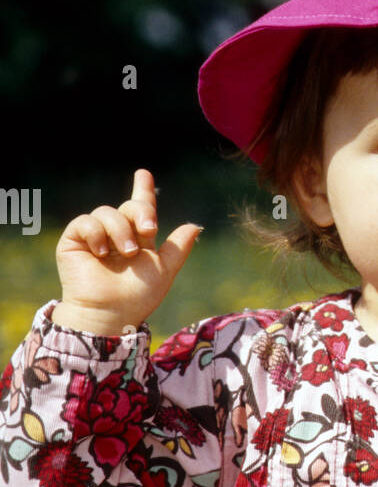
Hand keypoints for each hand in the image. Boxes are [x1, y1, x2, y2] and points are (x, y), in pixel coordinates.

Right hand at [53, 169, 202, 333]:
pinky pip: (85, 222)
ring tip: (126, 252)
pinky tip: (101, 253)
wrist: (111, 312)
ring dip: (120, 231)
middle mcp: (116, 235)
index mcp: (137, 239)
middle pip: (129, 207)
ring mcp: (94, 237)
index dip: (143, 191)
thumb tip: (195, 226)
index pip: (140, 209)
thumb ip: (178, 247)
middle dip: (141, 213)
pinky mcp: (74, 241)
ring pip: (108, 213)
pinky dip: (96, 233)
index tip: (144, 174)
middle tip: (148, 230)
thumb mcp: (164, 270)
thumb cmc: (138, 296)